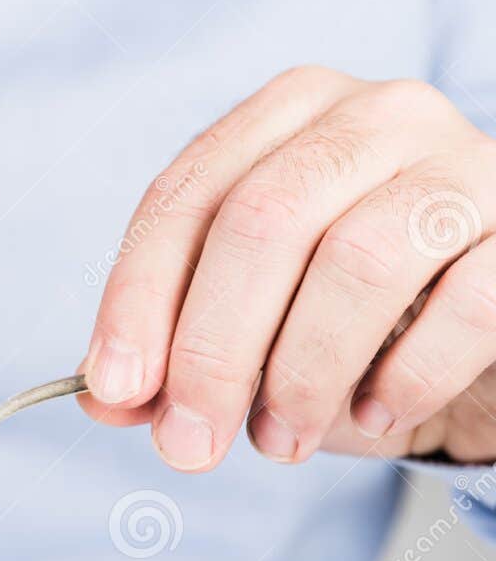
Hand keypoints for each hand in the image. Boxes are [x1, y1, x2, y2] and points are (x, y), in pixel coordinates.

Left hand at [82, 66, 495, 470]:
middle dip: (212, 349)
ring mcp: (462, 163)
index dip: (139, 298)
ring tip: (282, 440)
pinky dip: (404, 377)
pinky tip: (372, 415)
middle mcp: (374, 115)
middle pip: (262, 221)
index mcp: (284, 116)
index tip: (117, 388)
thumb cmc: (352, 320)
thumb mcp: (252, 328)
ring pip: (357, 259)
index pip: (184, 197)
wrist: (489, 333)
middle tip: (191, 444)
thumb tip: (103, 398)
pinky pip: (466, 304)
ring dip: (302, 372)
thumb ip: (172, 354)